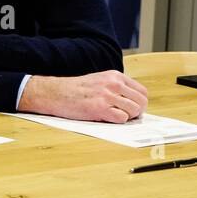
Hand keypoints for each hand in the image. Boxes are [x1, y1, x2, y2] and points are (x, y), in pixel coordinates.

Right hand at [19, 70, 148, 123]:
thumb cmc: (76, 90)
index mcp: (115, 76)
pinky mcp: (100, 108)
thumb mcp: (99, 81)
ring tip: (114, 116)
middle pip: (141, 102)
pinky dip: (117, 121)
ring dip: (127, 117)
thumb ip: (116, 87)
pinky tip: (106, 118)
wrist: (55, 93)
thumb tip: (133, 103)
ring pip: (134, 111)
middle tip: (125, 116)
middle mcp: (113, 83)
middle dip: (136, 112)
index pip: (142, 92)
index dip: (139, 103)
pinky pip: (122, 118)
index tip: (131, 109)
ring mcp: (107, 95)